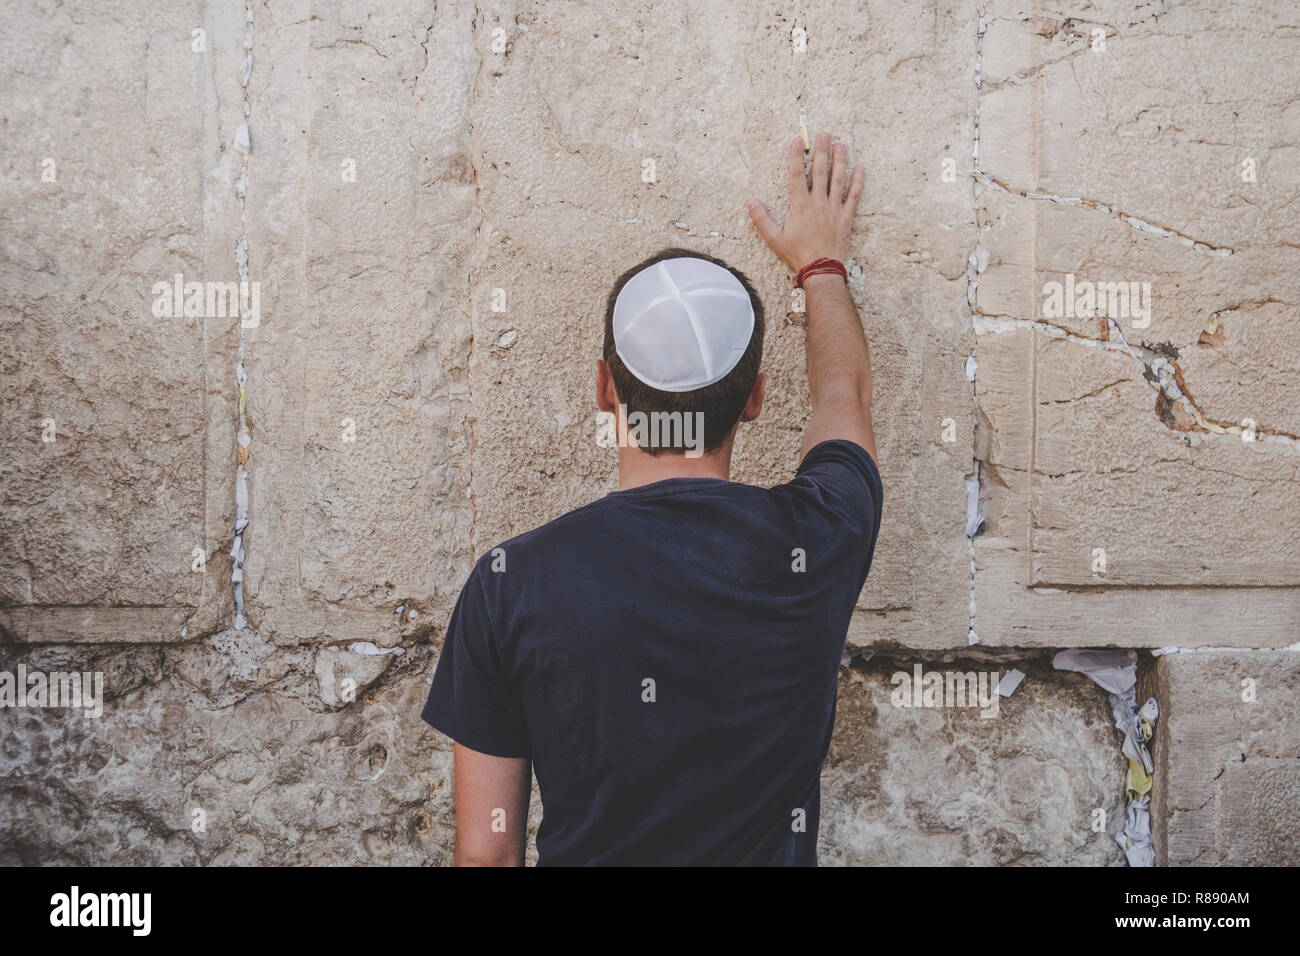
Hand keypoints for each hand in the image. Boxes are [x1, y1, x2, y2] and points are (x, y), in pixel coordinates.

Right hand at [747, 132, 864, 271]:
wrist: (821, 269)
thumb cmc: (797, 254)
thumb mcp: (774, 238)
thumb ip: (761, 219)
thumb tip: (750, 201)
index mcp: (800, 205)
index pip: (797, 175)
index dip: (796, 156)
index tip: (797, 141)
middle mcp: (818, 203)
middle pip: (820, 171)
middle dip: (821, 151)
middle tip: (824, 134)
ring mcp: (834, 209)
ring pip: (838, 179)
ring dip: (840, 161)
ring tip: (841, 144)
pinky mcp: (846, 217)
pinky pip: (854, 196)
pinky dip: (857, 182)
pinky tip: (860, 168)